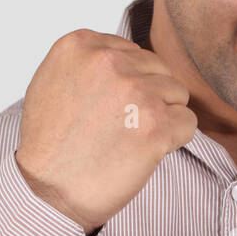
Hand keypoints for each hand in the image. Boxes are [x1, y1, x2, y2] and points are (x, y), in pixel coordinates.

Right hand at [15, 28, 197, 232]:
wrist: (48, 191)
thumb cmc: (49, 145)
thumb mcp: (52, 81)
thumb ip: (87, 61)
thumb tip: (124, 58)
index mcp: (80, 44)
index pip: (132, 51)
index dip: (129, 82)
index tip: (113, 106)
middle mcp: (109, 61)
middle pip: (158, 69)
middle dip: (149, 97)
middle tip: (124, 125)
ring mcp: (136, 92)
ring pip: (177, 93)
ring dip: (163, 117)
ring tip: (133, 138)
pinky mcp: (157, 125)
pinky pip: (188, 122)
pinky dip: (175, 139)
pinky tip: (147, 151)